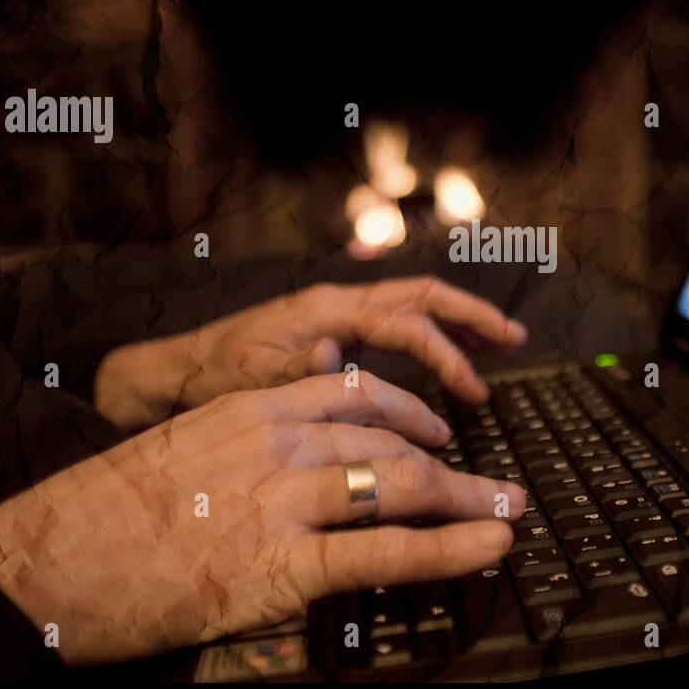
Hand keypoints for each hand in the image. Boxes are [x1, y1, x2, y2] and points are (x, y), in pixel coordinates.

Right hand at [0, 372, 524, 665]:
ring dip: (468, 499)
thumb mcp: (185, 453)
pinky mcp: (280, 563)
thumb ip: (248, 450)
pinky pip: (387, 550)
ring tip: (506, 511)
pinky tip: (490, 545)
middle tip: (493, 483)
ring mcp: (282, 499)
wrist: (45, 562)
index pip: (355, 391)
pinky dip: (450, 548)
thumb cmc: (103, 514)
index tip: (438, 428)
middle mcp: (276, 442)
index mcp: (251, 409)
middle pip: (391, 441)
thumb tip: (298, 470)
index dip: (411, 409)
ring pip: (402, 485)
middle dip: (453, 463)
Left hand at [94, 276, 526, 431]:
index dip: (446, 356)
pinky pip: (396, 324)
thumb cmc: (210, 379)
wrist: (175, 372)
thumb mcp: (246, 381)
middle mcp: (336, 303)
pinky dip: (431, 336)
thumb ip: (292, 369)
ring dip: (458, 320)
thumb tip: (333, 355)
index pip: (406, 325)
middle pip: (421, 294)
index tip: (474, 393)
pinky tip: (449, 359)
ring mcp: (337, 315)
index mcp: (324, 311)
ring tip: (501, 342)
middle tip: (512, 338)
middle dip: (470, 314)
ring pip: (414, 304)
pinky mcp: (334, 332)